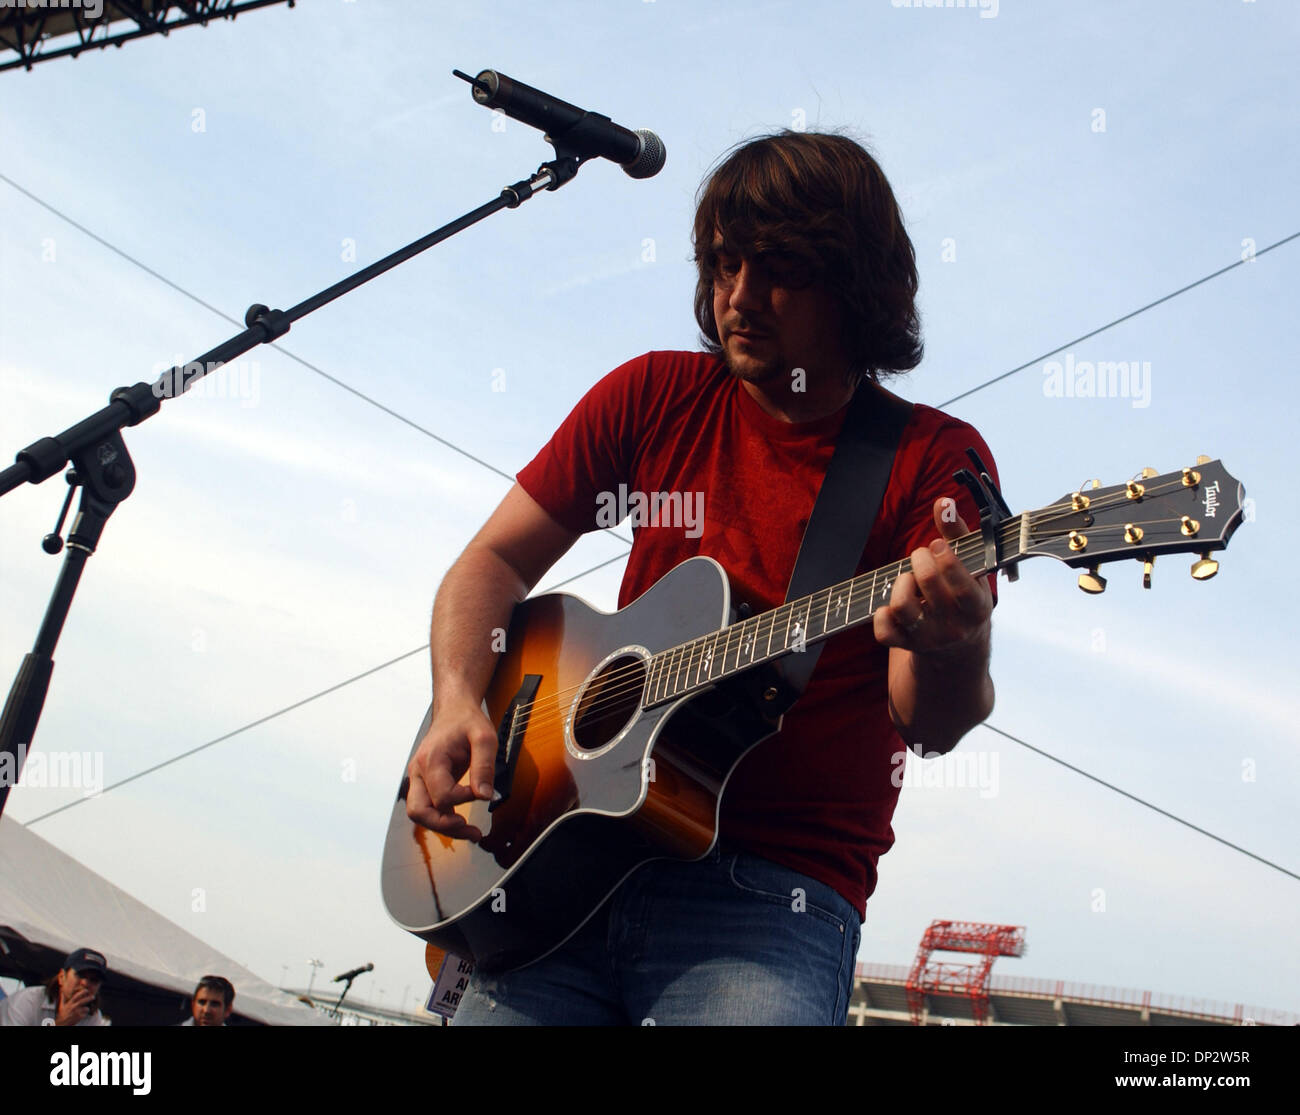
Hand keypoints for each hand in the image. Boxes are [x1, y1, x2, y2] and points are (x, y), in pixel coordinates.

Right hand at [55, 986, 94, 1025]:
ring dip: (86, 1009)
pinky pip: (85, 1014)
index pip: (77, 996)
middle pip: (84, 1001)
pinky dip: (84, 1015)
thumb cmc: (60, 1016)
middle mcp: (73, 1007)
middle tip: (93, 997)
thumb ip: (62, 999)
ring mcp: (77, 1012)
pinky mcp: (79, 1017)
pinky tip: (80, 1016)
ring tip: (83, 1011)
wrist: (60, 1025)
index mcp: (69, 1004)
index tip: (87, 990)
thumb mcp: (60, 1007)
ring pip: (86, 1008)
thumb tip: (62, 992)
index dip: (82, 992)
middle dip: (89, 998)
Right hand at [405, 694, 498, 841]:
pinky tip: (463, 824)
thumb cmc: (467, 721)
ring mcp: (418, 778)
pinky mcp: (424, 783)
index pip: (442, 794)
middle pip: (419, 811)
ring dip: (443, 827)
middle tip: (471, 830)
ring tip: (471, 833)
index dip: (464, 799)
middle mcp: (418, 771)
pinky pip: (428, 808)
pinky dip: (443, 819)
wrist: (454, 710)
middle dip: (444, 825)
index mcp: (431, 759)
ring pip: (420, 814)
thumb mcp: (484, 737)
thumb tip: (484, 796)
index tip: (482, 792)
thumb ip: (484, 766)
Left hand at [873, 498, 991, 655]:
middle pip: (928, 582)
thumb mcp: (970, 567)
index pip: (962, 583)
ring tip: (908, 578)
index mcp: (977, 606)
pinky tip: (891, 604)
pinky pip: (884, 631)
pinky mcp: (906, 645)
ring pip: (902, 606)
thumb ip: (957, 533)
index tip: (936, 545)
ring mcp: (929, 638)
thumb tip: (944, 502)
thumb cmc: (962, 593)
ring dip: (900, 582)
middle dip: (919, 559)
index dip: (945, 557)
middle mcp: (955, 625)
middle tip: (920, 556)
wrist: (958, 646)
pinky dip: (881, 614)